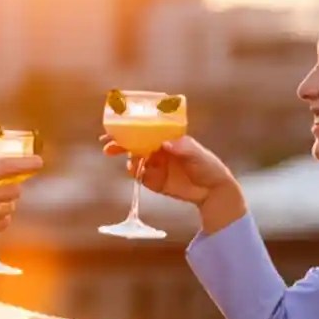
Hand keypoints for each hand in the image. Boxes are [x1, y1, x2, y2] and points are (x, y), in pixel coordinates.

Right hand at [0, 156, 42, 250]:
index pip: (3, 167)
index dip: (24, 164)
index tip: (38, 162)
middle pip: (12, 190)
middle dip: (16, 185)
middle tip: (12, 183)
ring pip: (8, 209)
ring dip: (9, 203)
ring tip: (0, 199)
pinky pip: (0, 225)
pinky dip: (2, 219)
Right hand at [101, 135, 245, 232]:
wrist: (212, 192)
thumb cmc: (208, 167)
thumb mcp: (198, 155)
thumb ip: (184, 148)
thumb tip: (165, 143)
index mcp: (167, 137)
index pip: (145, 128)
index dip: (129, 126)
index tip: (116, 126)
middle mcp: (158, 149)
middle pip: (133, 143)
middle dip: (118, 142)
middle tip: (106, 145)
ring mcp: (155, 165)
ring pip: (134, 159)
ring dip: (128, 159)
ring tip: (132, 163)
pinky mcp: (154, 181)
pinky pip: (139, 176)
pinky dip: (136, 174)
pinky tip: (138, 173)